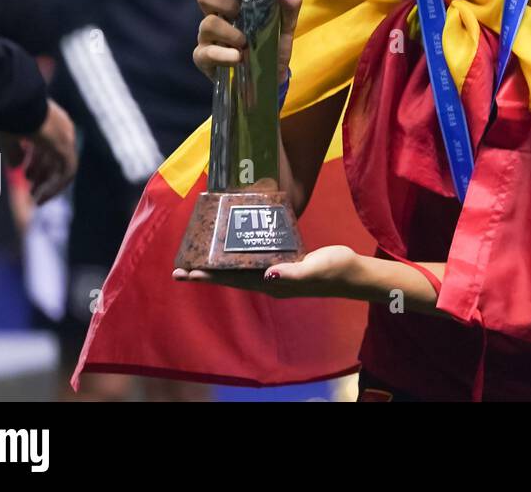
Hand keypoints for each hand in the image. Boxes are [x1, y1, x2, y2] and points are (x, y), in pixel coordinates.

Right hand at [0, 98, 75, 203]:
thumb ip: (14, 151)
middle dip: (43, 176)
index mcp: (50, 122)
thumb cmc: (7, 116)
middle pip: (56, 158)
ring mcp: (66, 137)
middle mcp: (62, 129)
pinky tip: (42, 196)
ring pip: (63, 167)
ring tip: (36, 198)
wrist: (14, 103)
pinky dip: (56, 185)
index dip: (37, 163)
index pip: (48, 147)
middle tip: (31, 191)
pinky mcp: (65, 147)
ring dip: (50, 184)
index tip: (26, 177)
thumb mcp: (9, 137)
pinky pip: (66, 172)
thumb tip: (15, 167)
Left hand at [172, 244, 361, 298]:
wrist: (352, 272)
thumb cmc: (333, 270)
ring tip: (197, 260)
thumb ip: (292, 272)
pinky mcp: (283, 262)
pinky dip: (238, 256)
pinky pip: (253, 260)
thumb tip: (267, 274)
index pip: (233, 280)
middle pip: (230, 277)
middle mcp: (269, 280)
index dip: (209, 277)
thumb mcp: (314, 269)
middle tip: (179, 270)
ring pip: (239, 270)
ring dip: (218, 266)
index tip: (187, 274)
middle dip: (205, 274)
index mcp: (272, 283)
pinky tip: (233, 247)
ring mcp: (275, 273)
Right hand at [193, 0, 301, 80]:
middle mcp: (216, 14)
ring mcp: (207, 37)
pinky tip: (237, 57)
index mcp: (231, 0)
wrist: (270, 79)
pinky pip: (205, 53)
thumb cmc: (272, 46)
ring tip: (244, 42)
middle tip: (239, 10)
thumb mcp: (286, 26)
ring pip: (207, 24)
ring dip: (228, 31)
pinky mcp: (205, 59)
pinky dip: (223, 54)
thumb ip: (289, 7)